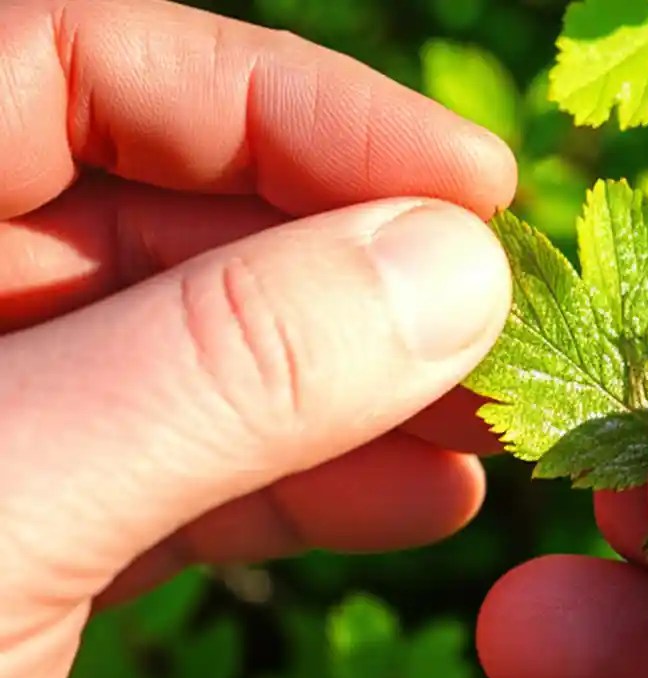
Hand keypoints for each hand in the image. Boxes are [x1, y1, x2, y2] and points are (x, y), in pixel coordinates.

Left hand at [0, 1, 514, 677]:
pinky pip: (186, 472)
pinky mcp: (24, 537)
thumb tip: (454, 265)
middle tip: (502, 310)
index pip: (79, 71)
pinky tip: (422, 498)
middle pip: (164, 211)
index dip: (295, 106)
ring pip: (195, 352)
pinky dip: (311, 484)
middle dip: (351, 262)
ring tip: (491, 417)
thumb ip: (221, 369)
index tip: (470, 179)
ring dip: (359, 381)